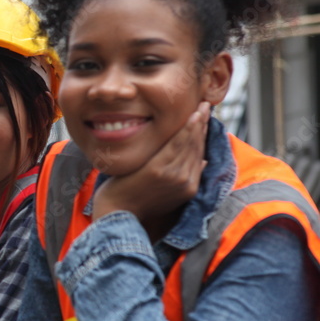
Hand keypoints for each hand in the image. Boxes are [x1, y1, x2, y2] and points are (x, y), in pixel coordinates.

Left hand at [93, 101, 209, 226]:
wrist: (116, 214)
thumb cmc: (136, 201)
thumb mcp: (166, 192)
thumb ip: (184, 178)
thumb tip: (202, 162)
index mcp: (189, 188)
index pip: (200, 155)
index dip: (203, 136)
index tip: (204, 119)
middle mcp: (186, 182)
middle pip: (197, 148)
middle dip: (203, 125)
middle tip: (205, 106)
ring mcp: (174, 176)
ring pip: (190, 144)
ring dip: (197, 123)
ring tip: (201, 107)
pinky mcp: (160, 170)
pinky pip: (177, 145)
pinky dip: (186, 130)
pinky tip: (191, 117)